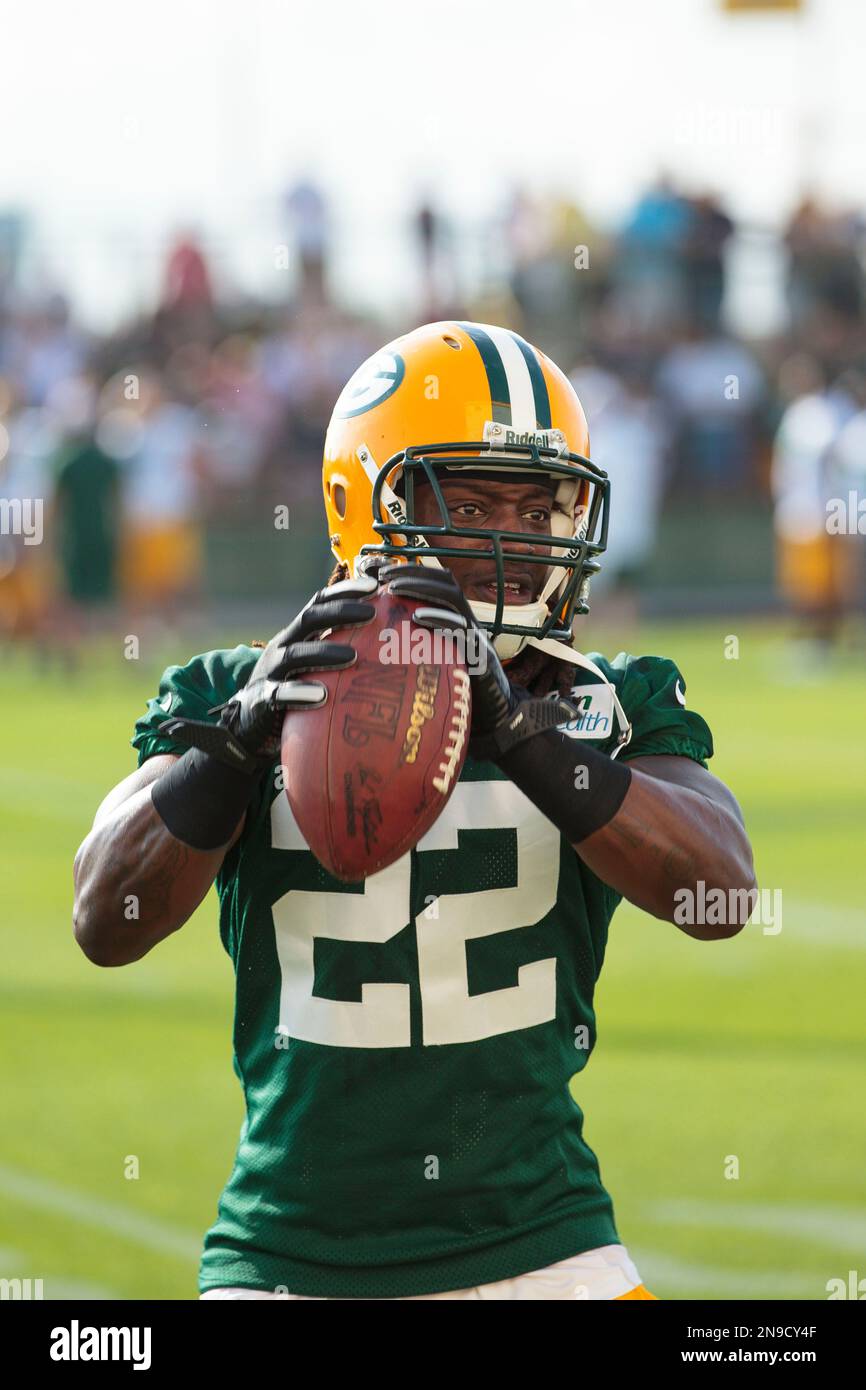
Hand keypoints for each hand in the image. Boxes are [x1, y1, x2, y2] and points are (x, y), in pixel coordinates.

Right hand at [163, 574, 378, 773]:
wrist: (248, 726)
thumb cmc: (295, 692)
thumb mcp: (315, 668)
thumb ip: (343, 652)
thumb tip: (391, 645)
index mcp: (298, 635)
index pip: (319, 603)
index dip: (344, 591)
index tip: (374, 586)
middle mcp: (283, 647)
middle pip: (309, 619)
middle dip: (339, 612)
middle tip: (371, 613)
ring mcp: (269, 672)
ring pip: (294, 655)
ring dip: (324, 652)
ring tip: (353, 656)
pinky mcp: (261, 700)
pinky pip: (278, 694)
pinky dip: (299, 693)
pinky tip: (321, 696)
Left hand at [379, 563, 577, 761]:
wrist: (493, 726)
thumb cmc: (454, 700)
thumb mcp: (430, 669)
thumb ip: (411, 651)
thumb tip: (371, 642)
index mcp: (454, 623)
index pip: (436, 585)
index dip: (410, 571)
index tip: (378, 571)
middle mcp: (466, 624)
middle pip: (445, 583)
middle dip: (413, 572)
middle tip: (383, 575)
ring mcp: (475, 638)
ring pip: (453, 599)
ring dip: (423, 587)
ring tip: (394, 587)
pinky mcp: (480, 657)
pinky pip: (463, 632)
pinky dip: (442, 621)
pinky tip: (418, 618)